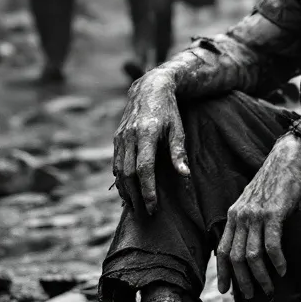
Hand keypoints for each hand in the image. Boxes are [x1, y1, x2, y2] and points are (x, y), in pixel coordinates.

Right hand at [112, 70, 188, 214]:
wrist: (149, 88)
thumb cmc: (168, 110)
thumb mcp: (177, 128)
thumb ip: (178, 152)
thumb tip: (184, 176)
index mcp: (146, 133)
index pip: (144, 168)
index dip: (148, 190)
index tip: (153, 207)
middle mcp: (130, 136)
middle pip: (129, 173)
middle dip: (135, 196)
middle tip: (144, 213)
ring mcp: (120, 137)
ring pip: (119, 170)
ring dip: (125, 190)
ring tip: (134, 206)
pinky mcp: (116, 138)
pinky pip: (115, 163)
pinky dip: (119, 179)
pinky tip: (126, 190)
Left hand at [217, 137, 300, 299]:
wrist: (285, 161)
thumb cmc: (272, 184)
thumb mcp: (250, 202)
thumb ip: (245, 222)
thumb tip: (246, 248)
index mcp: (233, 215)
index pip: (222, 249)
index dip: (223, 272)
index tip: (225, 290)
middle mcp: (240, 216)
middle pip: (235, 257)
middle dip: (242, 281)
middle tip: (251, 296)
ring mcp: (256, 215)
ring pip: (252, 255)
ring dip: (261, 277)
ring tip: (269, 289)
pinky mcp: (273, 214)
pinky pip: (272, 245)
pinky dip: (276, 262)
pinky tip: (282, 270)